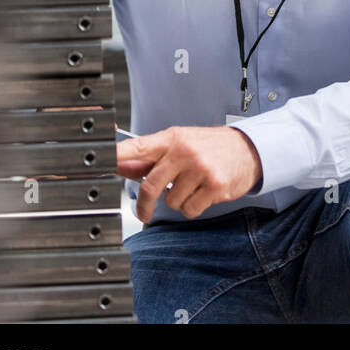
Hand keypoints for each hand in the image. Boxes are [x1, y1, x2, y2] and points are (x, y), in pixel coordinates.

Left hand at [116, 125, 262, 220]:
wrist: (248, 150)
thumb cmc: (210, 147)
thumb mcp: (180, 144)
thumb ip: (151, 158)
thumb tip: (121, 165)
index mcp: (173, 138)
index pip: (138, 147)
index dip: (117, 157)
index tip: (101, 162)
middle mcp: (185, 151)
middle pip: (150, 185)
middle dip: (145, 204)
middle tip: (145, 211)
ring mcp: (200, 168)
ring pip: (171, 201)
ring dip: (179, 200)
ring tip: (192, 187)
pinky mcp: (214, 186)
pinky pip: (190, 209)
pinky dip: (193, 207)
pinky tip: (203, 193)